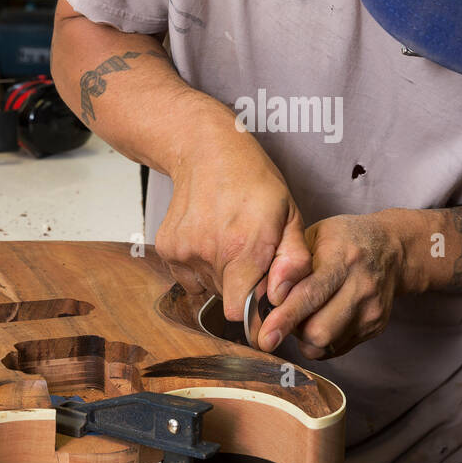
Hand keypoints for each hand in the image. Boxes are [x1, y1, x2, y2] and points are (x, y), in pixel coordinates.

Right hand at [155, 126, 311, 324]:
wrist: (206, 151)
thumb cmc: (255, 182)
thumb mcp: (291, 215)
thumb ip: (294, 261)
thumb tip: (281, 297)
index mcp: (246, 248)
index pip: (239, 311)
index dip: (253, 309)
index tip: (261, 295)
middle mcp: (211, 252)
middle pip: (227, 299)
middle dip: (242, 286)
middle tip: (250, 254)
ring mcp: (184, 251)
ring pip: (209, 287)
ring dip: (221, 275)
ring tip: (229, 240)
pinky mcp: (167, 249)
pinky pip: (188, 278)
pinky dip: (200, 267)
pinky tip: (209, 239)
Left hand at [260, 212, 404, 358]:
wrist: (392, 249)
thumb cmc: (344, 239)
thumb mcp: (313, 235)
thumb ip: (288, 263)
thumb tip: (265, 298)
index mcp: (343, 259)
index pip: (310, 295)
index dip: (285, 318)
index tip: (265, 336)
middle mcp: (361, 287)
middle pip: (319, 330)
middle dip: (293, 329)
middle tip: (285, 313)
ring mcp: (371, 311)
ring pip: (326, 344)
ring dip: (306, 336)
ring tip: (307, 312)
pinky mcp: (375, 327)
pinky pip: (336, 348)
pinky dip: (321, 340)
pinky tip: (323, 316)